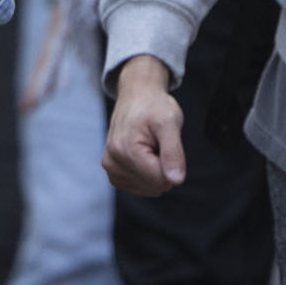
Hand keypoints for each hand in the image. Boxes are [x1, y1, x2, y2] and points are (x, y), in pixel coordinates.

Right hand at [103, 54, 186, 194]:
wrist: (136, 96)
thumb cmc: (153, 106)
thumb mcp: (170, 122)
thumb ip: (173, 153)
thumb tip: (175, 181)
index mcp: (126, 150)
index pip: (161, 180)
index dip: (172, 164)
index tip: (163, 142)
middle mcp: (112, 161)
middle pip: (155, 186)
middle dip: (162, 166)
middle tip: (157, 143)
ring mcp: (110, 167)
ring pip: (148, 188)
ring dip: (154, 169)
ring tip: (150, 146)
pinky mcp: (112, 171)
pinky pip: (138, 186)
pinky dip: (146, 174)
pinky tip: (144, 155)